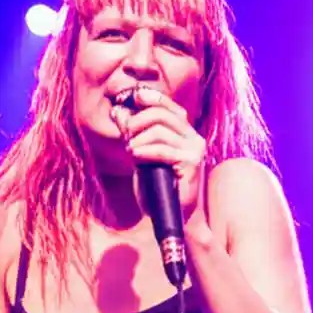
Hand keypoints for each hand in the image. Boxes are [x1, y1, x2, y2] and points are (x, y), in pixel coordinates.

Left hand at [111, 85, 206, 223]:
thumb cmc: (157, 185)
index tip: (132, 98)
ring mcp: (195, 150)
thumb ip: (133, 133)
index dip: (150, 98)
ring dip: (138, 139)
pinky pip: (162, 149)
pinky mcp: (191, 164)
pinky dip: (145, 151)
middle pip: (162, 114)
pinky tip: (135, 156)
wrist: (172, 214)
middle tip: (126, 135)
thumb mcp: (142, 153)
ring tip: (131, 151)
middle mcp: (194, 138)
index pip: (169, 106)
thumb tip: (117, 111)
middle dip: (137, 121)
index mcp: (185, 132)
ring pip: (160, 131)